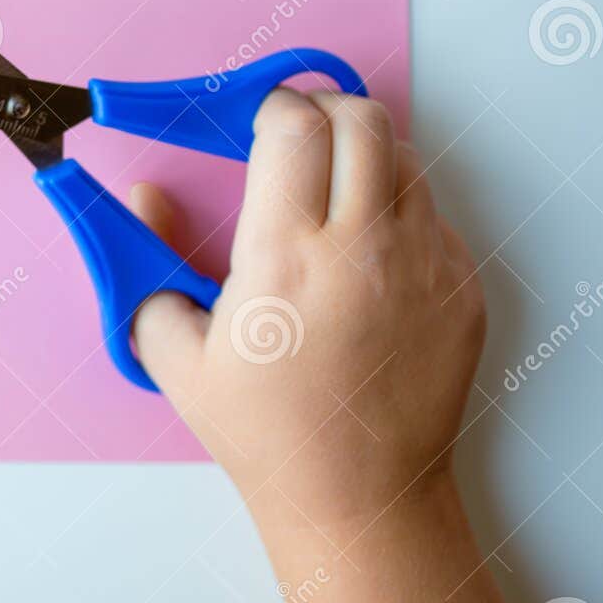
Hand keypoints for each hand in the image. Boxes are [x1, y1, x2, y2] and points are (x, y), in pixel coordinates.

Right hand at [128, 88, 486, 529]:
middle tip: (296, 133)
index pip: (293, 127)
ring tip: (330, 190)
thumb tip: (141, 195)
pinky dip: (398, 208)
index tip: (255, 120)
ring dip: (364, 153)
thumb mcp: (173, 354)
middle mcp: (364, 249)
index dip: (271, 106)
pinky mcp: (460, 290)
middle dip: (322, 108)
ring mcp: (424, 266)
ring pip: (406, 158)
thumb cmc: (264, 432)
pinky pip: (434, 214)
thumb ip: (146, 261)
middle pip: (361, 120)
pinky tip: (365, 251)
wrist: (356, 496)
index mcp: (286, 257)